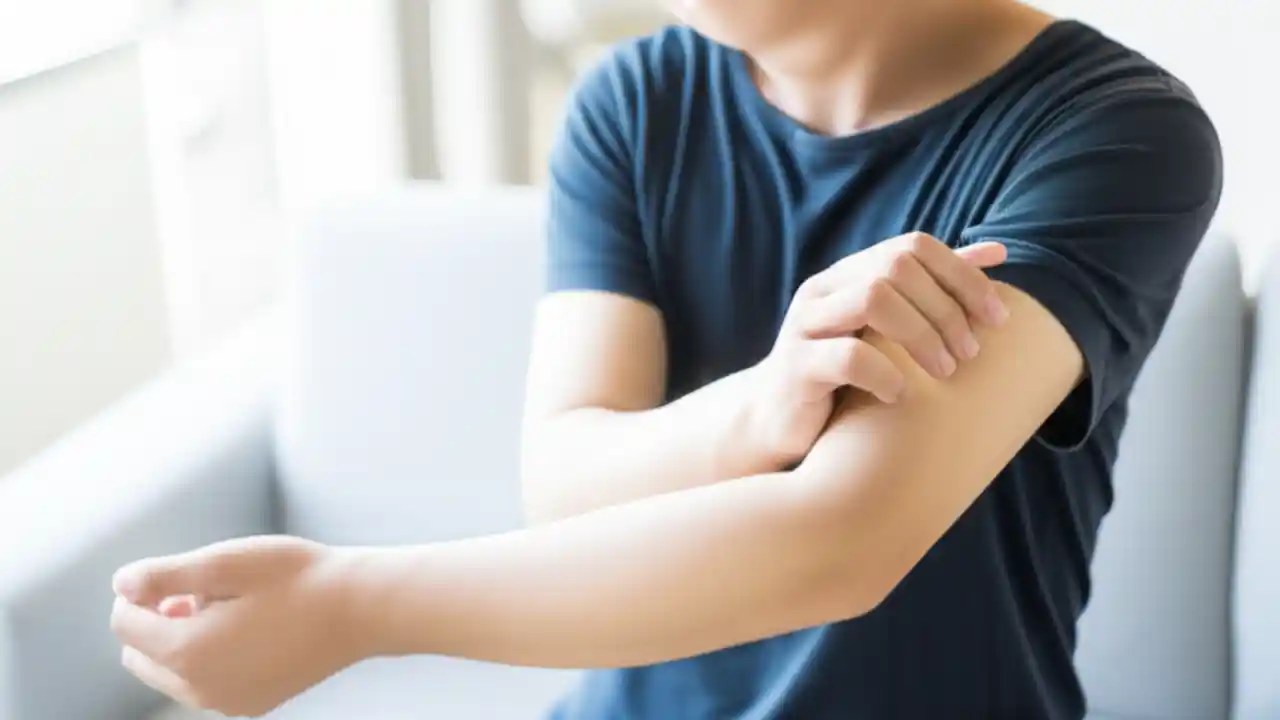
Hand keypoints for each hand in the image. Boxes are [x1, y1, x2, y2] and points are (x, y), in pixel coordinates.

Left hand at [110, 536, 362, 717]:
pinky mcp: (252, 703)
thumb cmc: (296, 576)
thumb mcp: (226, 562)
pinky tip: (252, 631)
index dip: (141, 592)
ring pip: (172, 672)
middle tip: (207, 592)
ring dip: (183, 641)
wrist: (361, 608)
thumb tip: (120, 586)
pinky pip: (206, 684)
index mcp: (187, 651)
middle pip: (139, 655)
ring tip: (233, 609)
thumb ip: (164, 575)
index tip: (180, 574)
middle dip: (158, 622)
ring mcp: (227, 701)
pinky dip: (212, 660)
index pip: (124, 624)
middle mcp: (200, 688)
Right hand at [749, 232, 1008, 460]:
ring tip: (945, 371)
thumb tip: (997, 253)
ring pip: (873, 299)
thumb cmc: (842, 375)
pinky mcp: (796, 368)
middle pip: (895, 268)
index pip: (913, 246)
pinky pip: (849, 356)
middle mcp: (824, 290)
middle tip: (970, 353)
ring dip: (922, 335)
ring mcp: (804, 326)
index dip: (962, 275)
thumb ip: (933, 288)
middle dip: (945, 309)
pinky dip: (886, 374)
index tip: (998, 318)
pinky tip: (899, 396)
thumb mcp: (887, 327)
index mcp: (847, 274)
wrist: (776, 422)